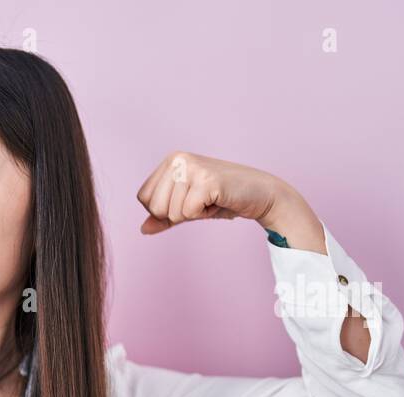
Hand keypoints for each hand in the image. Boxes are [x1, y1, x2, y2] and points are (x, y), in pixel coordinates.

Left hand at [135, 151, 284, 234]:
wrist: (260, 193)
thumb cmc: (222, 199)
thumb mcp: (187, 208)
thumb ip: (164, 218)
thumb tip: (142, 229)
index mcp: (170, 161)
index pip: (144, 199)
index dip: (164, 210)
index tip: (189, 200)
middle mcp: (178, 159)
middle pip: (155, 208)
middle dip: (178, 214)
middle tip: (202, 201)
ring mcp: (192, 167)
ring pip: (173, 213)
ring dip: (194, 213)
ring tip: (211, 199)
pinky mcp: (207, 180)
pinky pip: (189, 213)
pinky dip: (205, 214)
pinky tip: (218, 201)